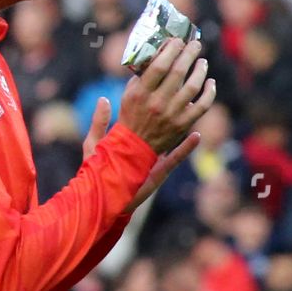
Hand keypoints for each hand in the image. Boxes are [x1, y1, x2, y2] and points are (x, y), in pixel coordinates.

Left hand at [83, 95, 194, 213]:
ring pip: (173, 138)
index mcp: (130, 140)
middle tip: (186, 94)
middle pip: (162, 126)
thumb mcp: (94, 144)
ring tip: (196, 107)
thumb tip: (103, 98)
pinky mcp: (159, 172)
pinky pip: (176, 158)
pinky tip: (197, 135)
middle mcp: (144, 147)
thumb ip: (99, 122)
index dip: (152, 106)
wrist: (101, 200)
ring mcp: (153, 159)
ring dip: (184, 124)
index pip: (143, 119)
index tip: (159, 90)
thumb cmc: (95, 172)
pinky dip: (186, 147)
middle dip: (173, 111)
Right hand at [117, 37, 215, 158]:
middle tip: (195, 45)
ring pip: (193, 87)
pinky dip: (210, 92)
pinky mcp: (183, 124)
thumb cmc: (131, 115)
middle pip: (178, 72)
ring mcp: (171, 114)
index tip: (177, 41)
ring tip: (202, 61)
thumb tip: (158, 53)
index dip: (171, 50)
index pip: (159, 65)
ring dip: (200, 70)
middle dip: (189, 54)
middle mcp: (157, 103)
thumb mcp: (129, 93)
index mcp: (141, 93)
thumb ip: (141, 74)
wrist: (134, 146)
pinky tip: (210, 82)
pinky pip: (202, 106)